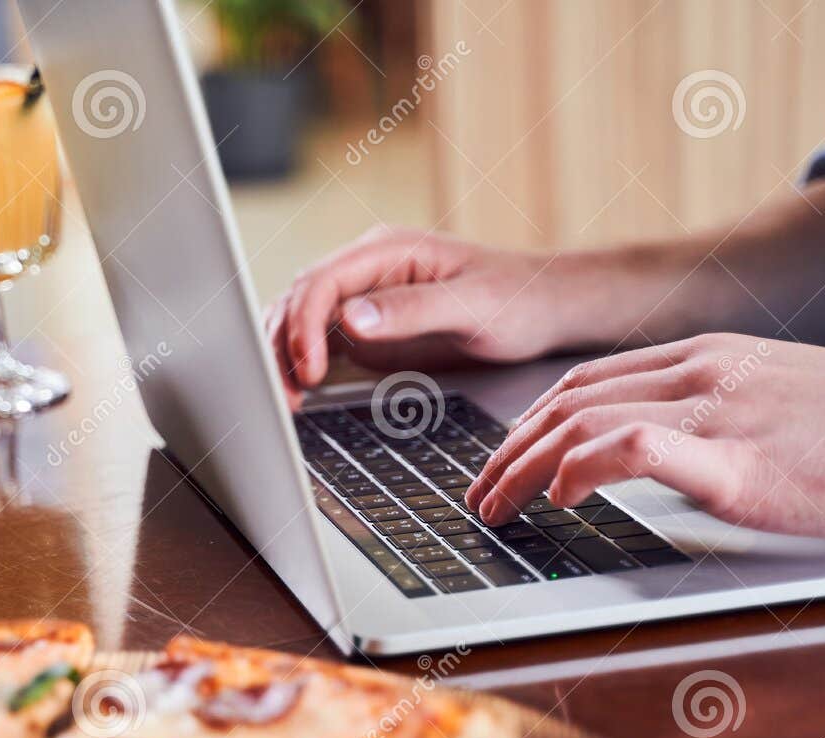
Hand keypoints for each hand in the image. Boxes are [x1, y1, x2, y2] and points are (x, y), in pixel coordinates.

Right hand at [265, 227, 601, 391]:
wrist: (542, 308)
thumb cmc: (517, 300)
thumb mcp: (471, 306)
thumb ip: (411, 310)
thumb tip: (351, 318)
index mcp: (387, 250)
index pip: (322, 281)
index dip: (304, 324)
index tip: (311, 370)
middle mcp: (366, 268)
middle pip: (299, 299)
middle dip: (283, 346)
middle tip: (286, 396)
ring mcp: (362, 296)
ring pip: (299, 318)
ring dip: (284, 356)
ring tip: (286, 400)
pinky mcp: (366, 325)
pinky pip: (318, 338)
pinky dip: (300, 363)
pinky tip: (299, 392)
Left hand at [465, 334, 824, 540]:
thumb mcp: (787, 404)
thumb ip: (725, 415)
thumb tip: (677, 451)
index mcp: (713, 357)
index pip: (592, 378)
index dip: (532, 419)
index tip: (504, 456)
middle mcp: (706, 372)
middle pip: (571, 398)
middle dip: (507, 448)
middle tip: (477, 492)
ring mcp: (721, 412)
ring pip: (586, 421)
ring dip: (523, 467)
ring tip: (493, 507)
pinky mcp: (741, 462)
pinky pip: (636, 450)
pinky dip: (582, 469)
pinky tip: (557, 498)